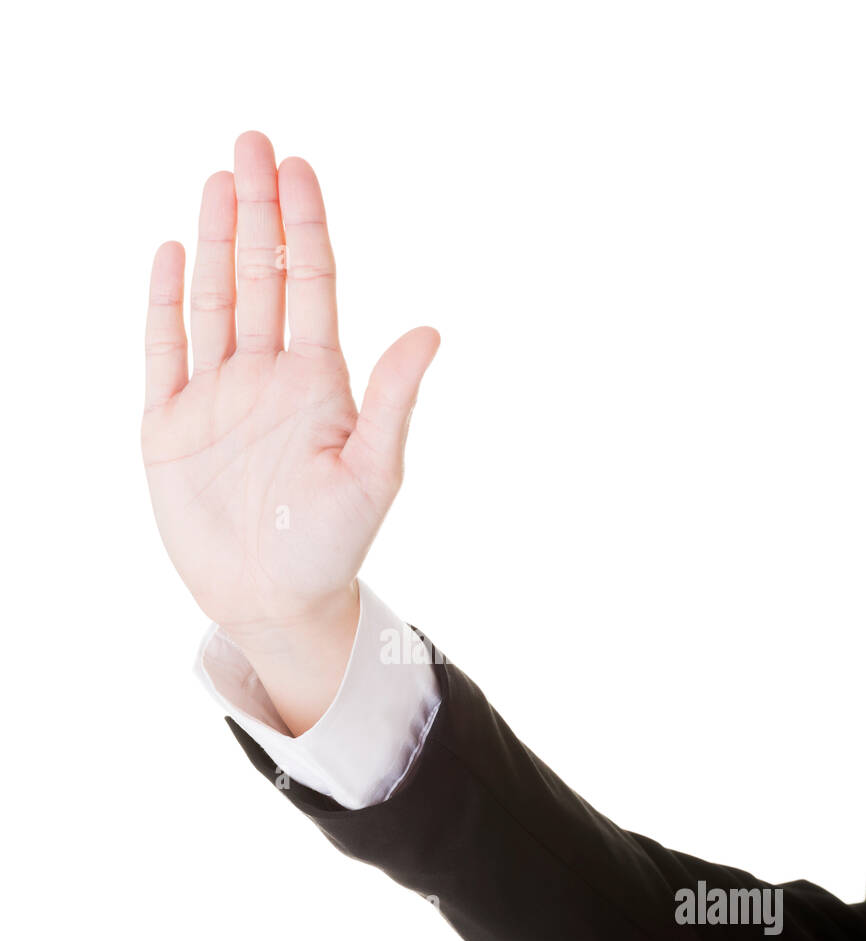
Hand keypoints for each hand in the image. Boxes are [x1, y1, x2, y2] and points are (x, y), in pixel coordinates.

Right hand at [142, 131, 438, 730]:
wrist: (275, 603)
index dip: (305, 225)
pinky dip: (165, 305)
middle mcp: (268, 378)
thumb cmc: (333, 546)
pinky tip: (172, 255)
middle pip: (262, 277)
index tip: (299, 165)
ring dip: (216, 242)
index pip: (312, 284)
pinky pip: (165, 353)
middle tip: (252, 142)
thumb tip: (430, 329)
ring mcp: (217, 398)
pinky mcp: (170, 428)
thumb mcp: (373, 474)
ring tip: (218, 179)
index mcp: (318, 381)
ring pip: (215, 301)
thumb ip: (394, 401)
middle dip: (258, 211)